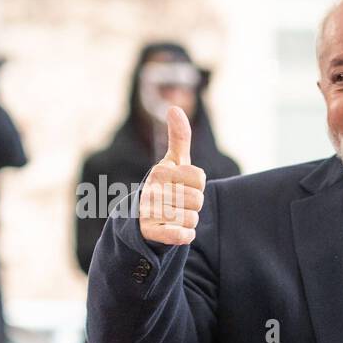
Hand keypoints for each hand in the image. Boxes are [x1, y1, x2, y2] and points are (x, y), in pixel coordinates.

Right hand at [138, 106, 205, 245]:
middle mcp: (151, 190)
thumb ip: (179, 137)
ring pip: (192, 218)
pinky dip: (185, 235)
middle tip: (178, 203)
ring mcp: (149, 212)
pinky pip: (183, 236)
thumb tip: (174, 107)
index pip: (200, 178)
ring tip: (174, 216)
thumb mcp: (173, 162)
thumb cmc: (165, 186)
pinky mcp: (150, 233)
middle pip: (197, 200)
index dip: (197, 185)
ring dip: (188, 220)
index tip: (183, 185)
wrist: (142, 219)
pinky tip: (175, 230)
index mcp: (160, 171)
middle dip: (193, 204)